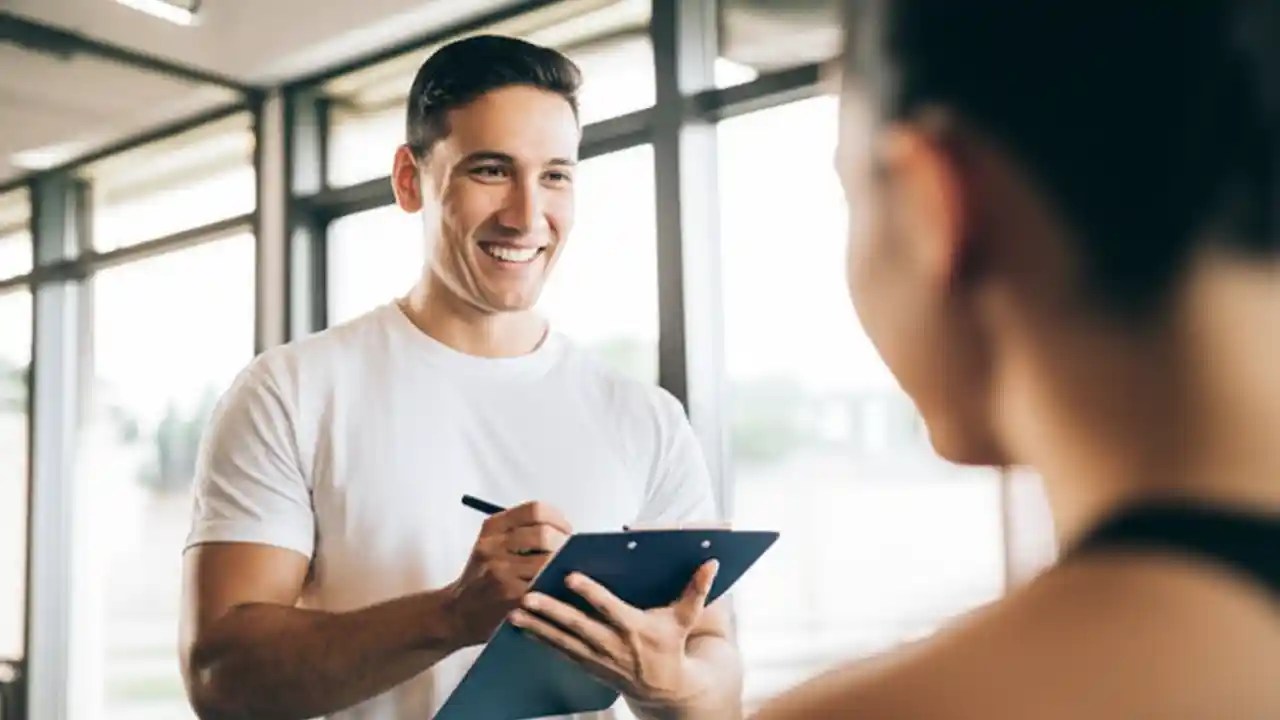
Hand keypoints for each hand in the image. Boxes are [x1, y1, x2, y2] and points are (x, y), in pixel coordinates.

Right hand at [444, 501, 571, 646]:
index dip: (558, 518)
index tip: (566, 530)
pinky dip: (556, 586)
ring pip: (547, 560)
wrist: (457, 613)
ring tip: (567, 573)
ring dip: (564, 566)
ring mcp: (499, 571)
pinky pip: (543, 585)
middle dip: (565, 544)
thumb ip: (522, 533)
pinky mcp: (508, 596)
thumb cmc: (484, 579)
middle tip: (572, 555)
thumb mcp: (492, 546)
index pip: (535, 510)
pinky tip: (559, 590)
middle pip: (544, 533)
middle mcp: (493, 546)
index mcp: (492, 528)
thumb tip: (568, 534)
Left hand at [510, 559, 720, 708]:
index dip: (590, 592)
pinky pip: (560, 652)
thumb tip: (711, 563)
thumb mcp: (684, 619)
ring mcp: (597, 657)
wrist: (664, 688)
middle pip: (577, 625)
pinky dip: (540, 640)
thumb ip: (696, 591)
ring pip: (562, 640)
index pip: (608, 607)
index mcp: (634, 627)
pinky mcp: (587, 665)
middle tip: (527, 597)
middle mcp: (612, 644)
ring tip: (514, 612)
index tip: (571, 577)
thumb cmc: (670, 645)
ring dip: (537, 627)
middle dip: (550, 612)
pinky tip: (521, 628)